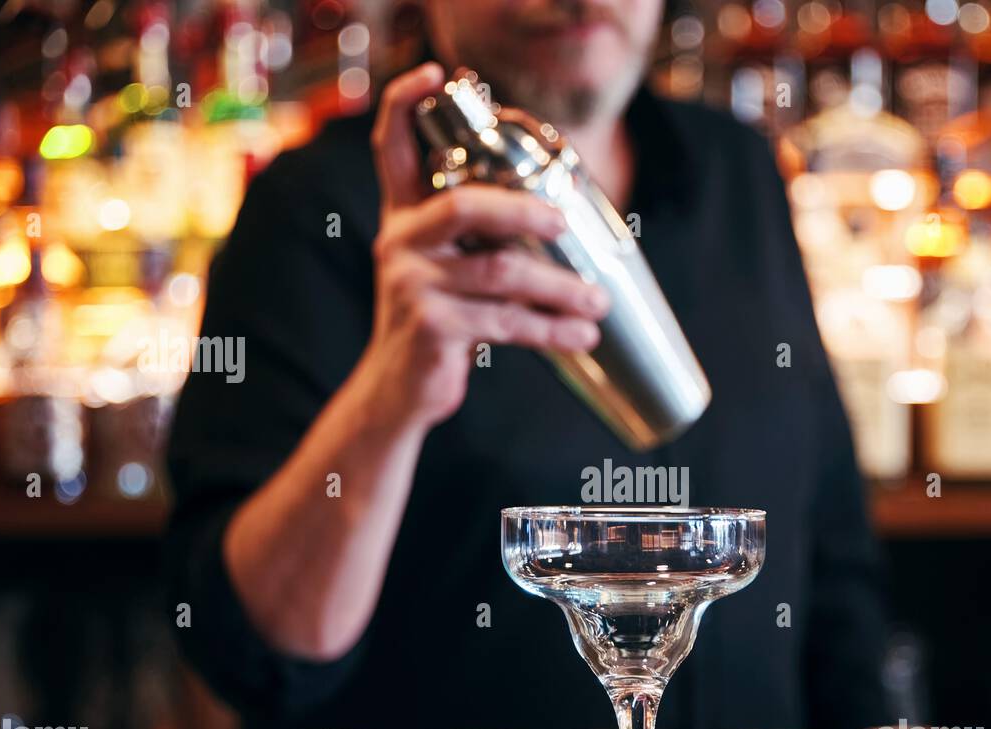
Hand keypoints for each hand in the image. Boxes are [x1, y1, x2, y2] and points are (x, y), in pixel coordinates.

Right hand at [362, 63, 608, 434]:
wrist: (399, 391)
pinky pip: (506, 321)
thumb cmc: (437, 323)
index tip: (434, 75)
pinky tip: (582, 333)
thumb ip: (480, 237)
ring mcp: (412, 285)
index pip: (392, 149)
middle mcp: (400, 242)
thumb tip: (557, 216)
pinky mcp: (431, 328)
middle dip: (524, 210)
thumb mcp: (448, 270)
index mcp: (403, 218)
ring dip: (559, 287)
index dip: (405, 106)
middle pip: (465, 205)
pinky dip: (552, 329)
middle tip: (564, 222)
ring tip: (598, 300)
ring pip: (501, 272)